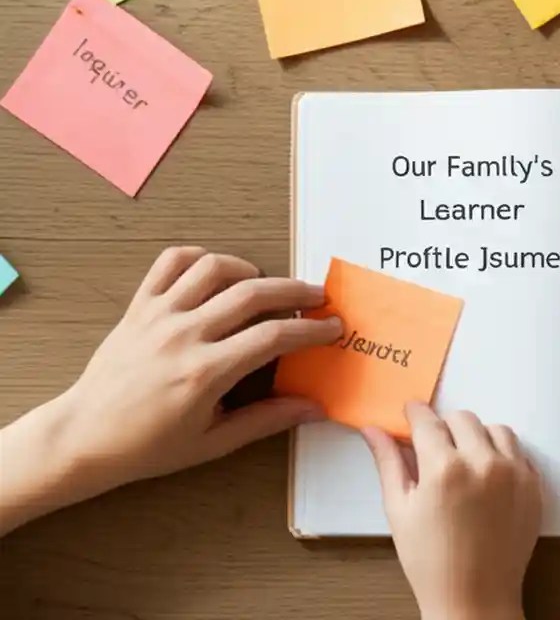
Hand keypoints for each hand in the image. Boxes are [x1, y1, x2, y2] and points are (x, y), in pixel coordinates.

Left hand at [0, 247, 341, 534]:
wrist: (82, 437)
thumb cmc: (146, 446)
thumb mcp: (212, 442)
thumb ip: (266, 420)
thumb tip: (313, 408)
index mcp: (205, 373)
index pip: (274, 336)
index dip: (311, 329)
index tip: (332, 328)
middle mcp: (183, 336)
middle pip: (253, 293)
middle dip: (295, 291)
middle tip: (317, 297)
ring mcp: (158, 316)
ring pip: (214, 268)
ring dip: (249, 269)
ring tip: (265, 285)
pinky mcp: (138, 307)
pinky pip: (170, 263)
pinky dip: (200, 258)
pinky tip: (217, 273)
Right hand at [364, 404, 541, 619]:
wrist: (474, 598)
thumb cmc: (431, 562)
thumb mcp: (399, 510)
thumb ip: (389, 463)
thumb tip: (373, 430)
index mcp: (444, 468)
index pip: (428, 421)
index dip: (415, 414)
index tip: (411, 413)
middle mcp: (483, 463)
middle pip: (463, 418)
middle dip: (444, 427)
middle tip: (434, 448)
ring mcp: (514, 473)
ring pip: (495, 429)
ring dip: (477, 436)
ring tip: (464, 462)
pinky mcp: (534, 486)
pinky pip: (518, 452)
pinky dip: (502, 454)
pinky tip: (487, 475)